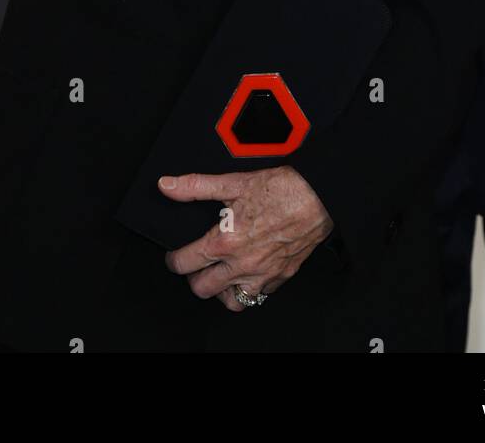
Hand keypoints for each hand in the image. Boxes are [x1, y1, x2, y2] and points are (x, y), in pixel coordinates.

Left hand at [158, 167, 333, 311]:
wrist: (317, 198)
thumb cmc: (281, 190)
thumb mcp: (234, 182)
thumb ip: (196, 186)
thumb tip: (168, 185)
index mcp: (225, 243)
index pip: (185, 263)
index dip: (173, 260)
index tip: (174, 257)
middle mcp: (241, 265)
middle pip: (202, 288)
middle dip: (193, 278)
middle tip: (195, 265)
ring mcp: (262, 275)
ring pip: (230, 301)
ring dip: (220, 290)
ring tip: (219, 274)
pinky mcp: (280, 278)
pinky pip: (257, 297)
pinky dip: (247, 289)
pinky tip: (246, 273)